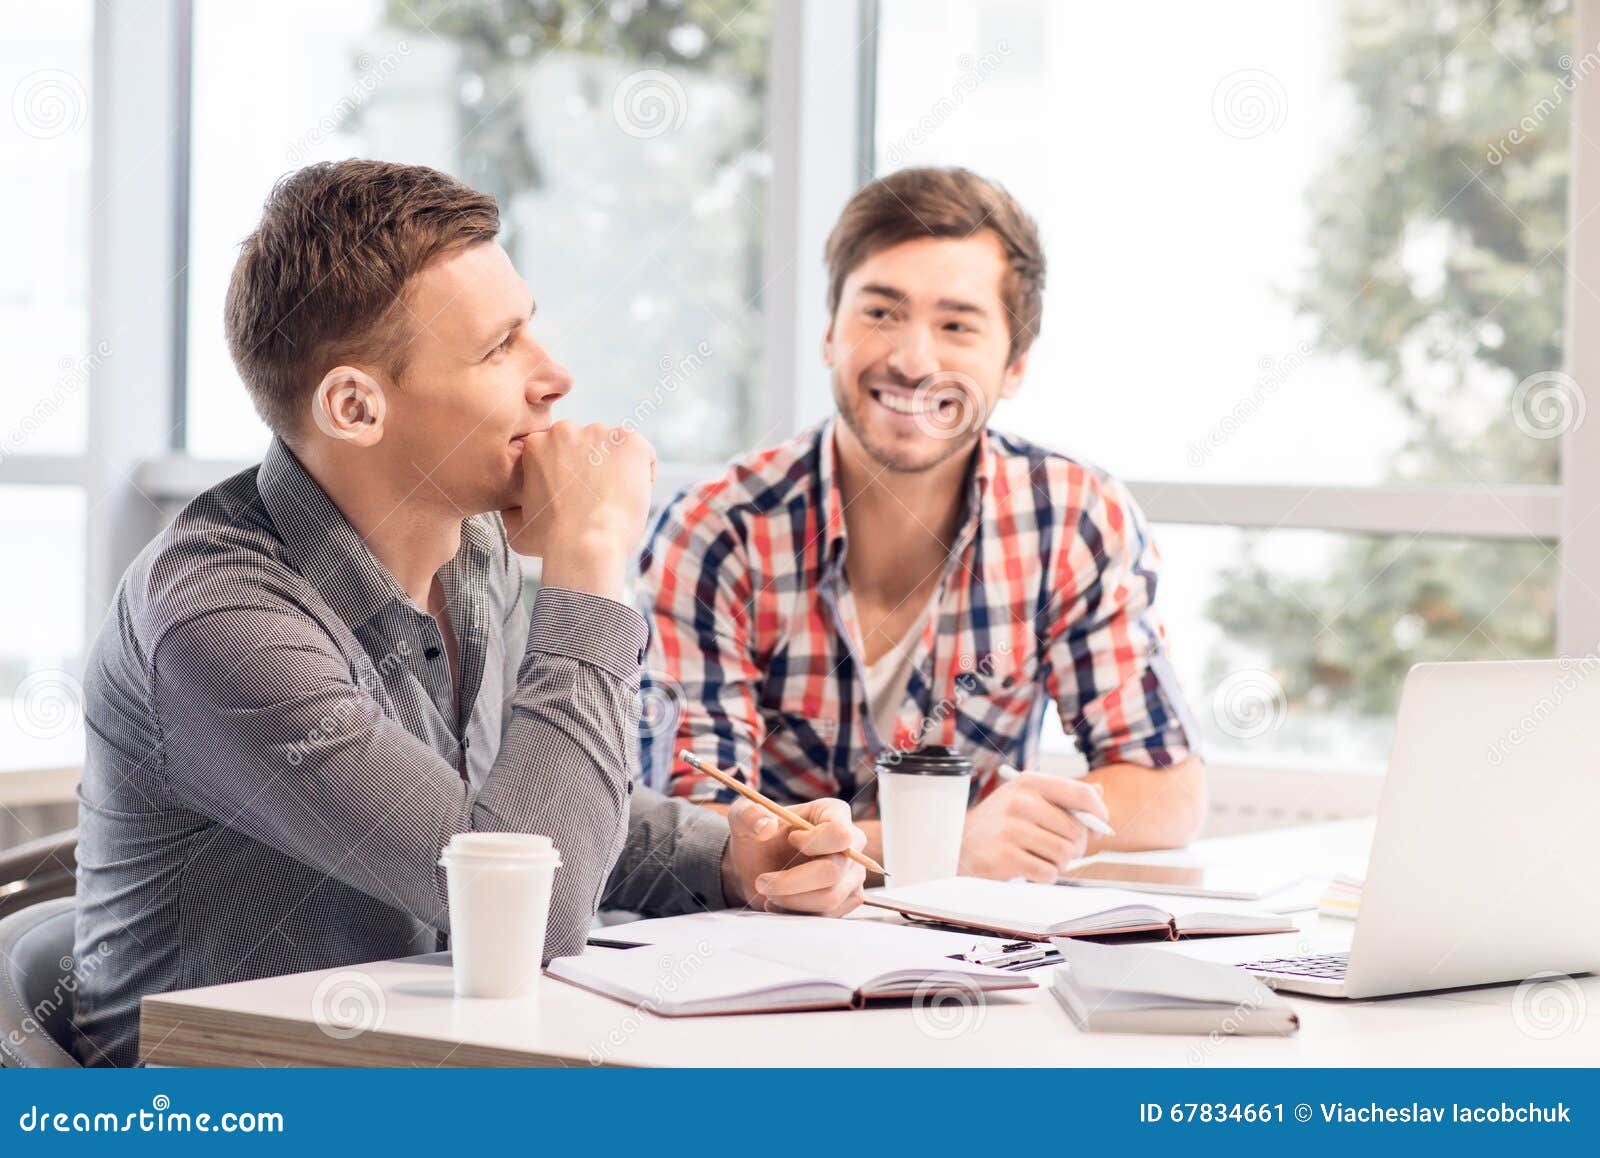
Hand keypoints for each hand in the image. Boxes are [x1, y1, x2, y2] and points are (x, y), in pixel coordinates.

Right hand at [502, 420, 654, 599]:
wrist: (586, 547)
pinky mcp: (629, 441)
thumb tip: (513, 505)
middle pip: (589, 446)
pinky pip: (643, 454)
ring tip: (613, 502)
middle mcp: (566, 429)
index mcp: (536, 443)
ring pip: (616, 449)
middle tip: (596, 500)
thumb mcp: (517, 525)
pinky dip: (644, 474)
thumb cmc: (552, 542)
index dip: (571, 477)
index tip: (576, 498)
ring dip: (618, 470)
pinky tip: (631, 496)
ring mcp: (599, 432)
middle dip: (594, 468)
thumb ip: (514, 506)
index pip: (562, 452)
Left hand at [721, 797, 866, 916]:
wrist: (757, 864)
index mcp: (834, 813)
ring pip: (830, 898)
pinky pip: (828, 915)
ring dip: (791, 900)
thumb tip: (766, 827)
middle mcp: (852, 843)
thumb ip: (749, 814)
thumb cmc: (756, 834)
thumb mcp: (743, 817)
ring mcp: (853, 873)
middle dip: (791, 882)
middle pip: (833, 871)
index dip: (813, 843)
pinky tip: (780, 903)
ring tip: (769, 892)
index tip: (789, 841)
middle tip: (762, 882)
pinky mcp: (847, 898)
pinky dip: (798, 912)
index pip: (840, 834)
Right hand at [958, 772, 1109, 882]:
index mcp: (1029, 782)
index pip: (1081, 794)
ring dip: (1059, 864)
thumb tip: (1099, 794)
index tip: (1099, 828)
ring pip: (1064, 854)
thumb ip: (1063, 796)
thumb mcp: (1025, 798)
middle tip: (1059, 849)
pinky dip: (1044, 876)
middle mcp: (1020, 802)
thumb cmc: (998, 823)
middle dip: (1074, 847)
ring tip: (1040, 858)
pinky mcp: (1005, 857)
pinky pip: (1048, 873)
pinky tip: (1028, 868)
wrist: (956, 845)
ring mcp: (1011, 830)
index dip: (1098, 814)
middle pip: (1076, 831)